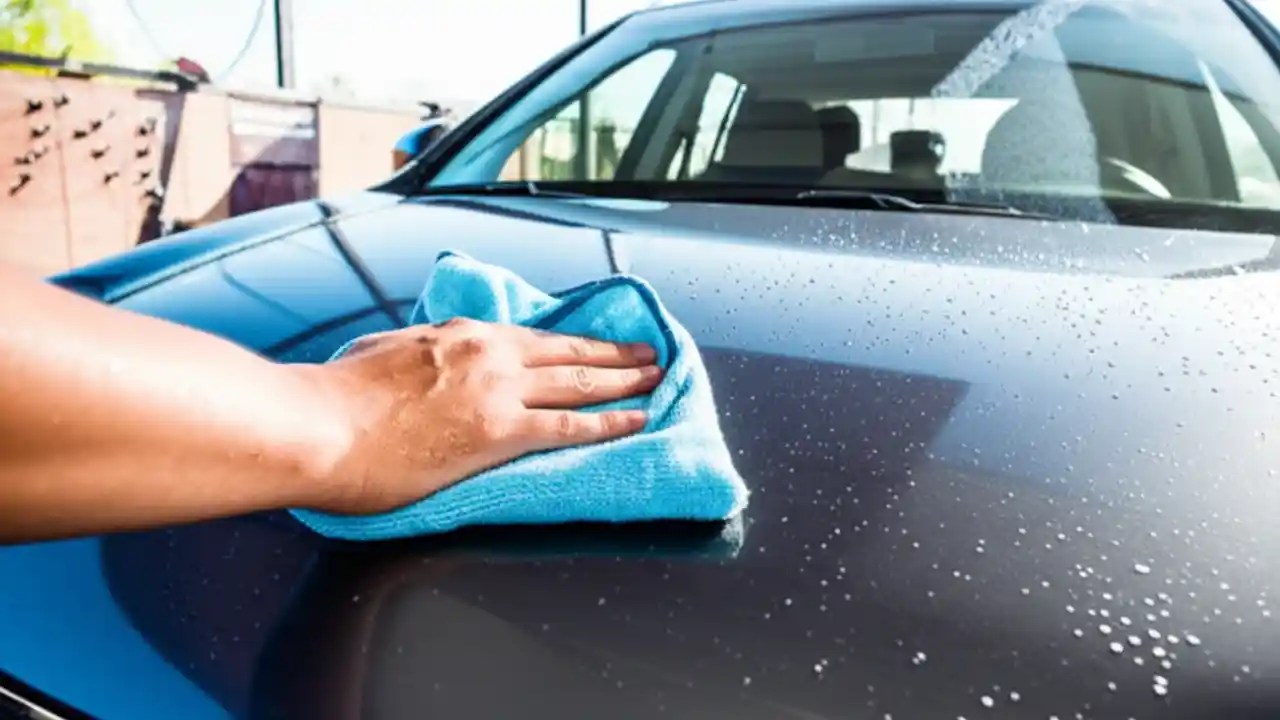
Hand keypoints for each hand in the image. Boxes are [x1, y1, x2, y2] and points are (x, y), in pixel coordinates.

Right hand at [295, 318, 660, 514]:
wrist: (317, 427)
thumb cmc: (335, 396)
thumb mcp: (382, 352)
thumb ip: (420, 353)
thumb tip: (430, 361)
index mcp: (459, 335)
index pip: (530, 337)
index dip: (568, 341)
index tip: (592, 342)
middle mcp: (488, 354)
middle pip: (566, 351)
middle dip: (613, 353)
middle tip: (647, 354)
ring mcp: (498, 391)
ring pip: (579, 381)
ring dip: (624, 380)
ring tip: (656, 379)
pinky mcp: (499, 433)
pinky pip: (570, 426)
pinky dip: (610, 422)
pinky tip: (636, 420)